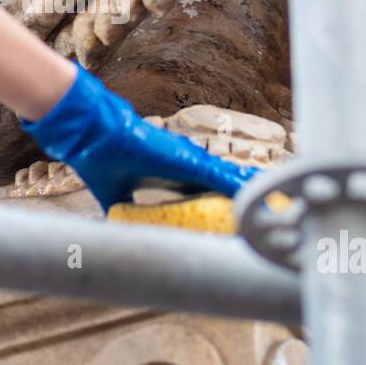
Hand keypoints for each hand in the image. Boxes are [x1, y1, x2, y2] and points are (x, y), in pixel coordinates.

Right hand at [19, 63, 257, 210]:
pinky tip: (258, 192)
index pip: (203, 191)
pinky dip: (240, 185)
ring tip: (273, 196)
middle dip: (243, 195)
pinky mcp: (188, 160)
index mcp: (169, 174)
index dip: (220, 203)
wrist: (92, 135)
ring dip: (250, 188)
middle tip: (265, 207)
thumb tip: (117, 229)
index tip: (234, 217)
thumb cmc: (100, 157)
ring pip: (229, 177)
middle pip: (222, 183)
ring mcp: (188, 160)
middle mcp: (184, 165)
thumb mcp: (113, 194)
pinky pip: (221, 176)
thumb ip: (122, 210)